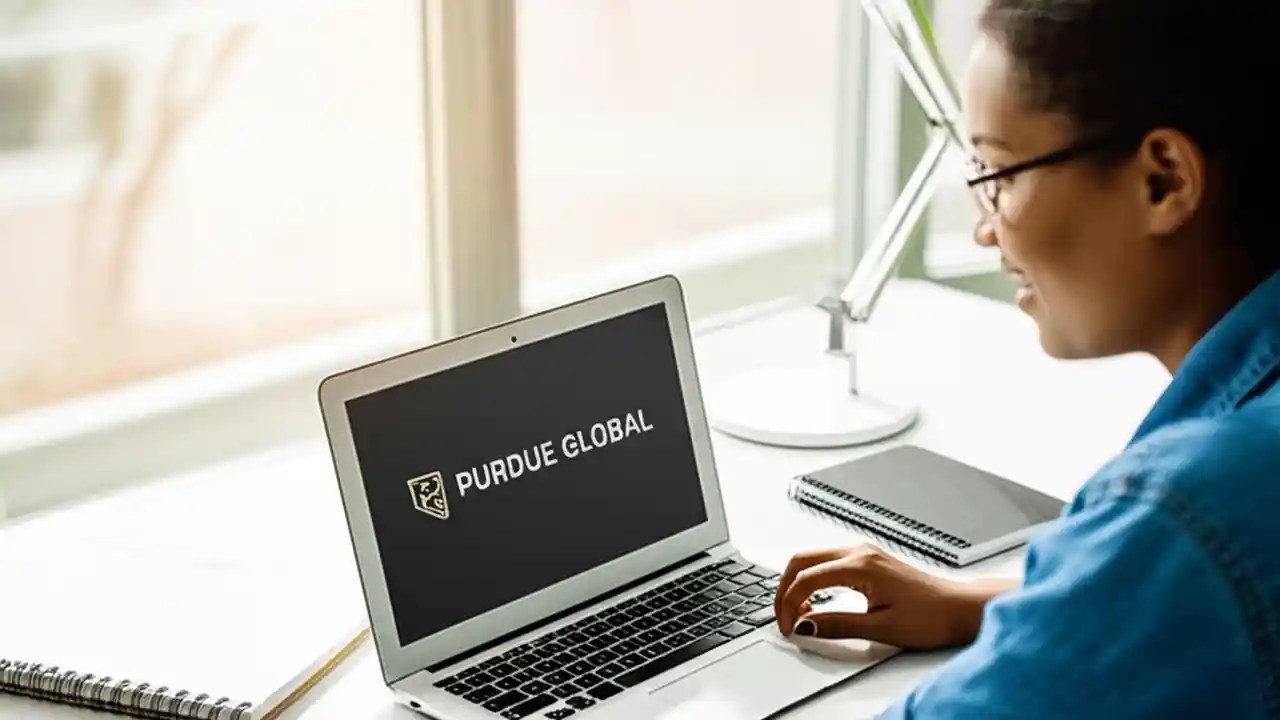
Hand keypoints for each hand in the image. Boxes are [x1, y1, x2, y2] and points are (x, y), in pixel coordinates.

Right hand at [774, 544, 1012, 649]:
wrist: (959, 608)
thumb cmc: (931, 617)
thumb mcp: (880, 628)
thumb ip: (837, 625)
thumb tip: (805, 626)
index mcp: (860, 566)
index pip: (806, 579)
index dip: (789, 605)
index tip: (788, 628)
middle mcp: (859, 552)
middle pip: (801, 561)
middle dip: (784, 590)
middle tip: (783, 618)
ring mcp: (863, 552)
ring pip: (812, 558)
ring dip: (797, 583)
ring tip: (798, 614)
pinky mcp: (867, 559)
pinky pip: (826, 562)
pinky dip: (812, 579)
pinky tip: (815, 602)